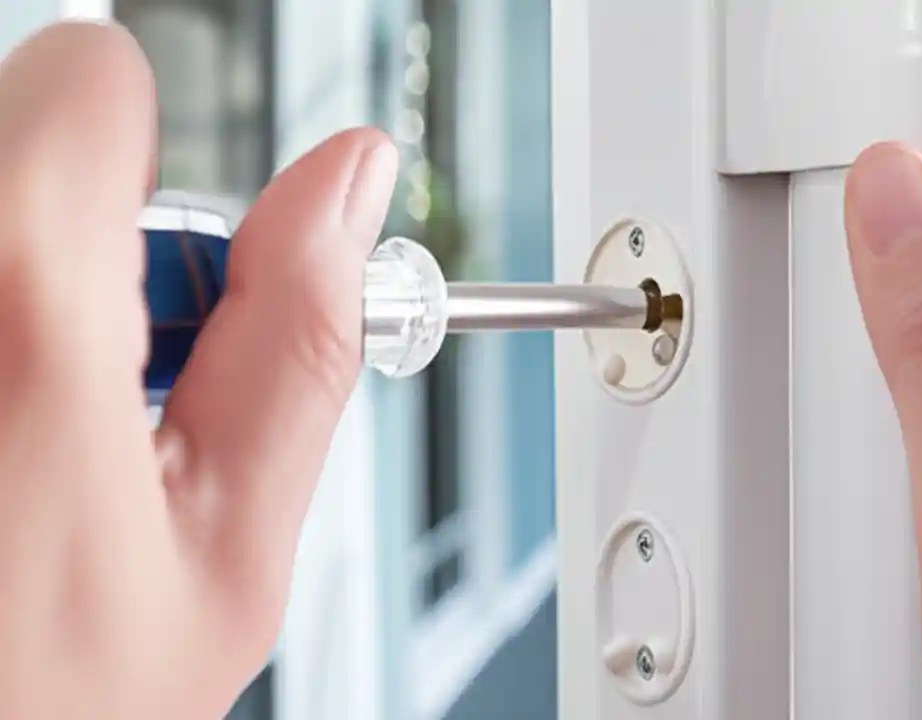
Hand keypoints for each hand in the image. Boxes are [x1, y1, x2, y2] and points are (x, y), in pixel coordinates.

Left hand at [0, 23, 395, 717]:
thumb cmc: (43, 712)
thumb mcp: (224, 551)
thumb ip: (296, 340)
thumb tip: (345, 188)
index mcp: (22, 308)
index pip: (89, 71)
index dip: (146, 164)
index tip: (149, 262)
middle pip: (8, 134)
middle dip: (72, 235)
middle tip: (89, 389)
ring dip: (12, 293)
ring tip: (23, 437)